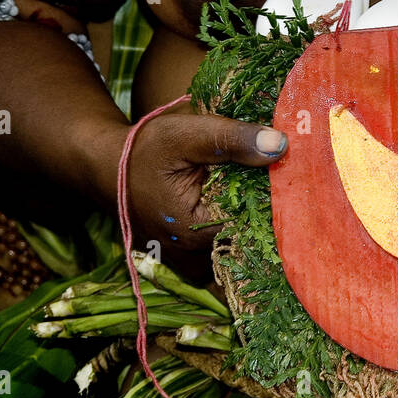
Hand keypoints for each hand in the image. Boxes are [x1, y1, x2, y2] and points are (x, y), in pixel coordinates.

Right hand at [124, 111, 286, 275]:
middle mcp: (194, 257)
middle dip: (267, 210)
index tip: (289, 176)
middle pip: (249, 238)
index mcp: (196, 233)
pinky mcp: (189, 256)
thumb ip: (231, 139)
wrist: (107, 166)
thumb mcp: (185, 135)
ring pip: (238, 244)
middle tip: (278, 178)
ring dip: (252, 219)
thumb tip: (280, 145)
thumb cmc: (144, 150)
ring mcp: (190, 262)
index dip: (276, 199)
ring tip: (260, 188)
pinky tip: (239, 200)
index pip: (257, 224)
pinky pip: (224, 247)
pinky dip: (236, 226)